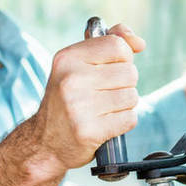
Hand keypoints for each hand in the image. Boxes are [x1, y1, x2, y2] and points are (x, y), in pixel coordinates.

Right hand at [30, 23, 145, 170]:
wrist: (46, 143)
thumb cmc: (67, 101)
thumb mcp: (77, 66)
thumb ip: (108, 45)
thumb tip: (139, 42)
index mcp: (67, 59)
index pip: (117, 45)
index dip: (123, 57)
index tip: (111, 68)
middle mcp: (71, 80)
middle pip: (129, 72)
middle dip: (124, 84)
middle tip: (103, 94)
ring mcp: (79, 107)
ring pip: (132, 96)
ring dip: (124, 105)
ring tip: (103, 109)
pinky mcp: (90, 131)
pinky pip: (130, 118)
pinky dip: (123, 122)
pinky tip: (105, 123)